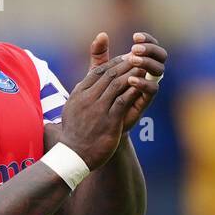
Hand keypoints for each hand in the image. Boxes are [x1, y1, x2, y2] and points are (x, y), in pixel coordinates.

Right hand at [59, 44, 146, 169]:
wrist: (74, 156)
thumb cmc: (75, 134)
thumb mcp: (72, 108)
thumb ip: (81, 93)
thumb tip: (85, 81)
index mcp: (78, 94)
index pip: (97, 71)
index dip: (113, 63)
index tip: (125, 58)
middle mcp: (87, 98)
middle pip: (108, 75)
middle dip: (125, 64)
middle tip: (138, 58)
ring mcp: (97, 110)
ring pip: (116, 84)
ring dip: (131, 74)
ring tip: (142, 68)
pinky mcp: (108, 121)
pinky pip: (122, 101)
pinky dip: (132, 91)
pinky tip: (141, 86)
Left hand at [87, 31, 166, 133]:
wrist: (99, 119)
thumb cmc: (99, 93)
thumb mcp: (97, 71)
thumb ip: (99, 54)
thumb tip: (102, 34)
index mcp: (139, 62)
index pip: (151, 45)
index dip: (147, 40)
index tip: (135, 37)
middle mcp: (147, 72)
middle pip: (161, 55)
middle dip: (150, 49)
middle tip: (135, 49)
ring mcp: (147, 86)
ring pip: (159, 70)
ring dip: (147, 63)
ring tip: (133, 60)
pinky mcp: (145, 100)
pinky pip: (152, 89)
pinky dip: (143, 82)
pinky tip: (131, 79)